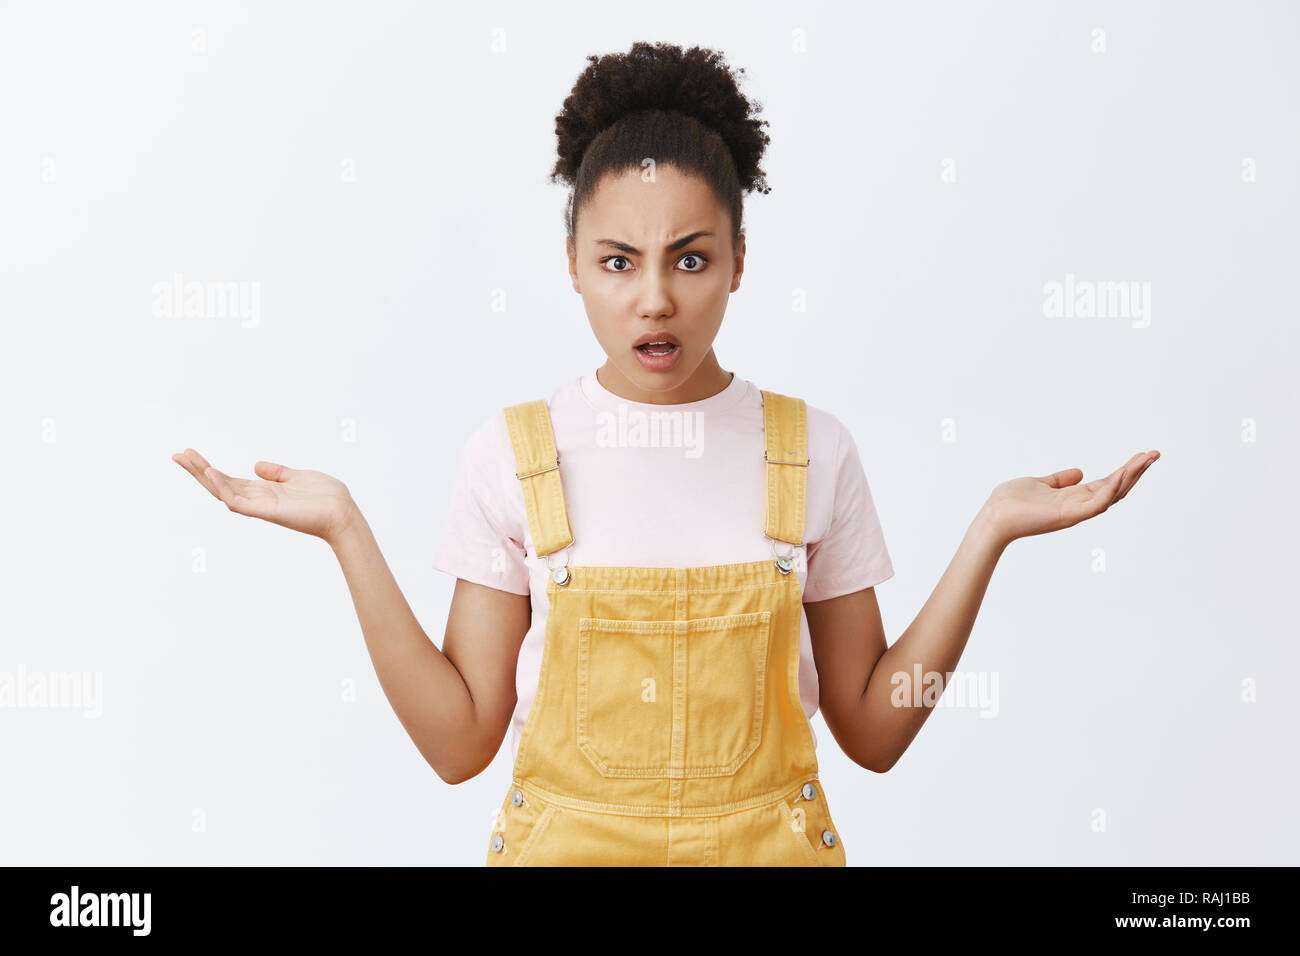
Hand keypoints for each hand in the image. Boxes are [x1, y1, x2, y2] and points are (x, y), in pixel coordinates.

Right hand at [171, 447, 357, 544]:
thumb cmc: (326, 497)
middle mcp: (258, 500)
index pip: (229, 479)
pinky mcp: (267, 512)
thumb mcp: (298, 477)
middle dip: (197, 470)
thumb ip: (277, 473)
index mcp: (264, 491)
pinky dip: (223, 488)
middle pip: (220, 485)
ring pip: (223, 492)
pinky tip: (210, 472)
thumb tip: (256, 465)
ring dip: (204, 475)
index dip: (208, 468)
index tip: (190, 454)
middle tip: (176, 455)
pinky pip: (238, 502)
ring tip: (186, 459)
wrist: (344, 513)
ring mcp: (260, 507)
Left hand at [984, 450, 1159, 545]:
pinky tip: (1121, 475)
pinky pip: (1096, 504)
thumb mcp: (1039, 483)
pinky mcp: (1068, 516)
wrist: (993, 518)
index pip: (1107, 483)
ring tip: (1146, 460)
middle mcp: (1079, 506)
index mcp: (1074, 497)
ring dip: (1130, 477)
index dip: (1126, 470)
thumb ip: (1060, 480)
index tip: (1143, 456)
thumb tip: (1080, 472)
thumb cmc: (1010, 502)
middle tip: (1155, 454)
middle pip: (1116, 488)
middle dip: (1136, 471)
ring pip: (1111, 495)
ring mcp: (1076, 512)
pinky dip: (1110, 490)